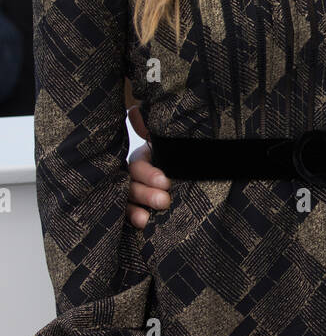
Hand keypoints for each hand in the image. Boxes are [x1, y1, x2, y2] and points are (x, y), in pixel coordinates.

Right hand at [127, 105, 171, 228]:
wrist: (188, 177)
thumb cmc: (180, 157)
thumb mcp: (169, 144)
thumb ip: (155, 131)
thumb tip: (133, 110)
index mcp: (142, 158)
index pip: (138, 165)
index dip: (149, 173)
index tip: (166, 182)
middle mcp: (133, 176)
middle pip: (131, 184)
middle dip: (146, 193)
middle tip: (164, 201)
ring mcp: (131, 194)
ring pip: (126, 200)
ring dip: (134, 210)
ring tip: (145, 220)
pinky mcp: (133, 209)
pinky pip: (127, 215)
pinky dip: (132, 219)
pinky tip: (141, 225)